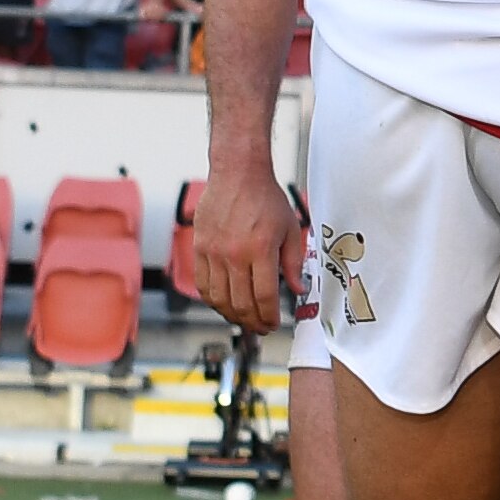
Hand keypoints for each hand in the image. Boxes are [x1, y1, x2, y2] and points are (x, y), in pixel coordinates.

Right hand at [190, 159, 299, 332]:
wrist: (237, 173)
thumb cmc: (265, 198)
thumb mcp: (290, 229)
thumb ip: (293, 262)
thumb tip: (299, 289)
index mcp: (260, 249)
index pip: (264, 297)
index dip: (270, 316)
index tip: (274, 323)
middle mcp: (234, 254)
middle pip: (240, 303)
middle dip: (253, 322)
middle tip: (261, 327)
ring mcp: (213, 252)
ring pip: (219, 299)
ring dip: (232, 315)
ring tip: (243, 318)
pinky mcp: (200, 247)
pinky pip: (202, 284)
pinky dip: (212, 300)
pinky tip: (223, 302)